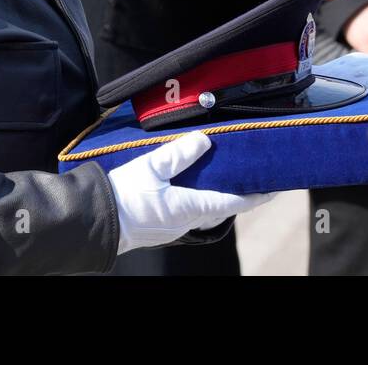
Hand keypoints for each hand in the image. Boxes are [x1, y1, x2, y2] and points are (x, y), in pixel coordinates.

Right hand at [106, 132, 272, 253]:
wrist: (93, 223)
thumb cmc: (121, 196)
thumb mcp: (150, 168)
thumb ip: (178, 154)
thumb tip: (206, 141)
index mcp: (190, 207)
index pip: (232, 202)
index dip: (256, 196)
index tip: (275, 188)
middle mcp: (186, 221)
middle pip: (221, 208)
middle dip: (238, 195)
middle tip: (251, 178)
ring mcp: (172, 227)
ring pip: (203, 211)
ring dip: (217, 197)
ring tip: (223, 178)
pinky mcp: (159, 226)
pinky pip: (186, 212)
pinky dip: (197, 200)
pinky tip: (189, 187)